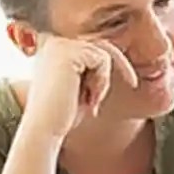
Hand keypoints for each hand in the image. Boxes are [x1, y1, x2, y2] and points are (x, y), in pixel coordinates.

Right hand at [21, 36, 136, 138]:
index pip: (91, 48)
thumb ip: (95, 72)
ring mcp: (60, 45)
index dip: (106, 68)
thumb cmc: (63, 117)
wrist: (45, 130)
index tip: (128, 84)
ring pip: (103, 52)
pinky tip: (90, 99)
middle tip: (119, 91)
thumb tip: (121, 59)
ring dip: (103, 81)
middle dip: (112, 71)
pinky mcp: (67, 52)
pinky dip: (102, 81)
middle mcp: (54, 42)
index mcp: (53, 49)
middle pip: (99, 45)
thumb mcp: (84, 89)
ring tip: (90, 102)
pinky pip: (102, 59)